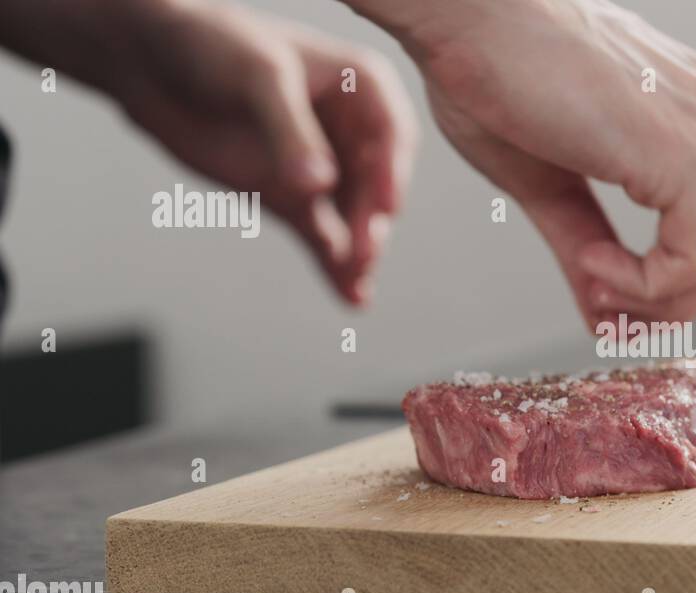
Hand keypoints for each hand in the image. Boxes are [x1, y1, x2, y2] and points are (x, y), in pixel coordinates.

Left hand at [111, 0, 418, 304]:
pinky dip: (334, 267)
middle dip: (371, 219)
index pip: (391, 134)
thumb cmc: (212, 43)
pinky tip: (350, 295)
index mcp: (359, 87)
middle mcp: (351, 130)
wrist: (150, 61)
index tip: (386, 207)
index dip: (393, 171)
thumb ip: (290, 131)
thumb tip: (319, 186)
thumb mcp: (258, 76)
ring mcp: (324, 168)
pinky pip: (324, 239)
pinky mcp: (295, 200)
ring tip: (355, 278)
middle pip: (377, 184)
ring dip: (359, 250)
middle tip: (362, 252)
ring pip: (355, 218)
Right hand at [354, 0, 695, 328]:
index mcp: (689, 113)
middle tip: (606, 309)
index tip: (601, 292)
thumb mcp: (548, 183)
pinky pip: (694, 261)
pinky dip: (645, 285)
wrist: (464, 16)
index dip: (667, 281)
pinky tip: (592, 264)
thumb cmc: (489, 76)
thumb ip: (586, 248)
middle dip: (672, 302)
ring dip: (658, 300)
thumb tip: (606, 323)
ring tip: (592, 281)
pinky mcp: (681, 151)